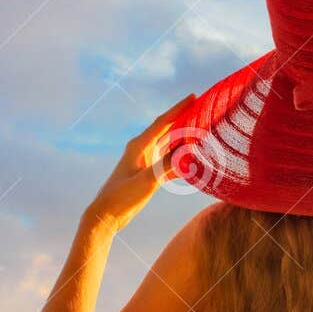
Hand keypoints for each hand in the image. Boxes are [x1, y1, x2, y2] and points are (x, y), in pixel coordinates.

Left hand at [85, 96, 194, 230]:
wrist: (107, 214)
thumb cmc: (122, 196)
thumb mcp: (147, 180)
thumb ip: (167, 165)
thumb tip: (189, 152)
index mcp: (139, 145)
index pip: (163, 122)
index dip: (179, 109)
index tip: (194, 97)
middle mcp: (143, 149)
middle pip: (168, 130)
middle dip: (185, 119)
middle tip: (204, 110)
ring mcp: (147, 161)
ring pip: (171, 146)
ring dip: (186, 139)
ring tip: (204, 132)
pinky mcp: (150, 173)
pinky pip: (171, 161)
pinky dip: (183, 159)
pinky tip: (196, 160)